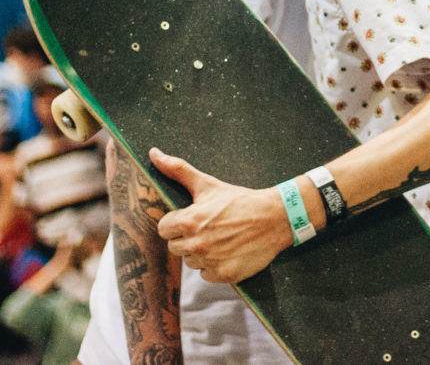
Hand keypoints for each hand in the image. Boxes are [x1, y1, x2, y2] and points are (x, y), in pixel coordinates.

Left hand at [150, 150, 292, 284]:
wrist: (275, 217)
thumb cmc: (239, 200)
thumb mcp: (208, 184)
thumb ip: (178, 170)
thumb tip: (153, 154)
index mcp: (189, 221)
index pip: (164, 229)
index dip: (176, 223)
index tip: (193, 219)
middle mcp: (197, 244)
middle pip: (175, 247)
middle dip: (188, 238)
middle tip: (209, 228)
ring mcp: (210, 261)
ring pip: (191, 261)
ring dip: (202, 253)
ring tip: (221, 239)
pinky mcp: (223, 274)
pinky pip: (207, 274)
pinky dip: (215, 266)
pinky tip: (228, 252)